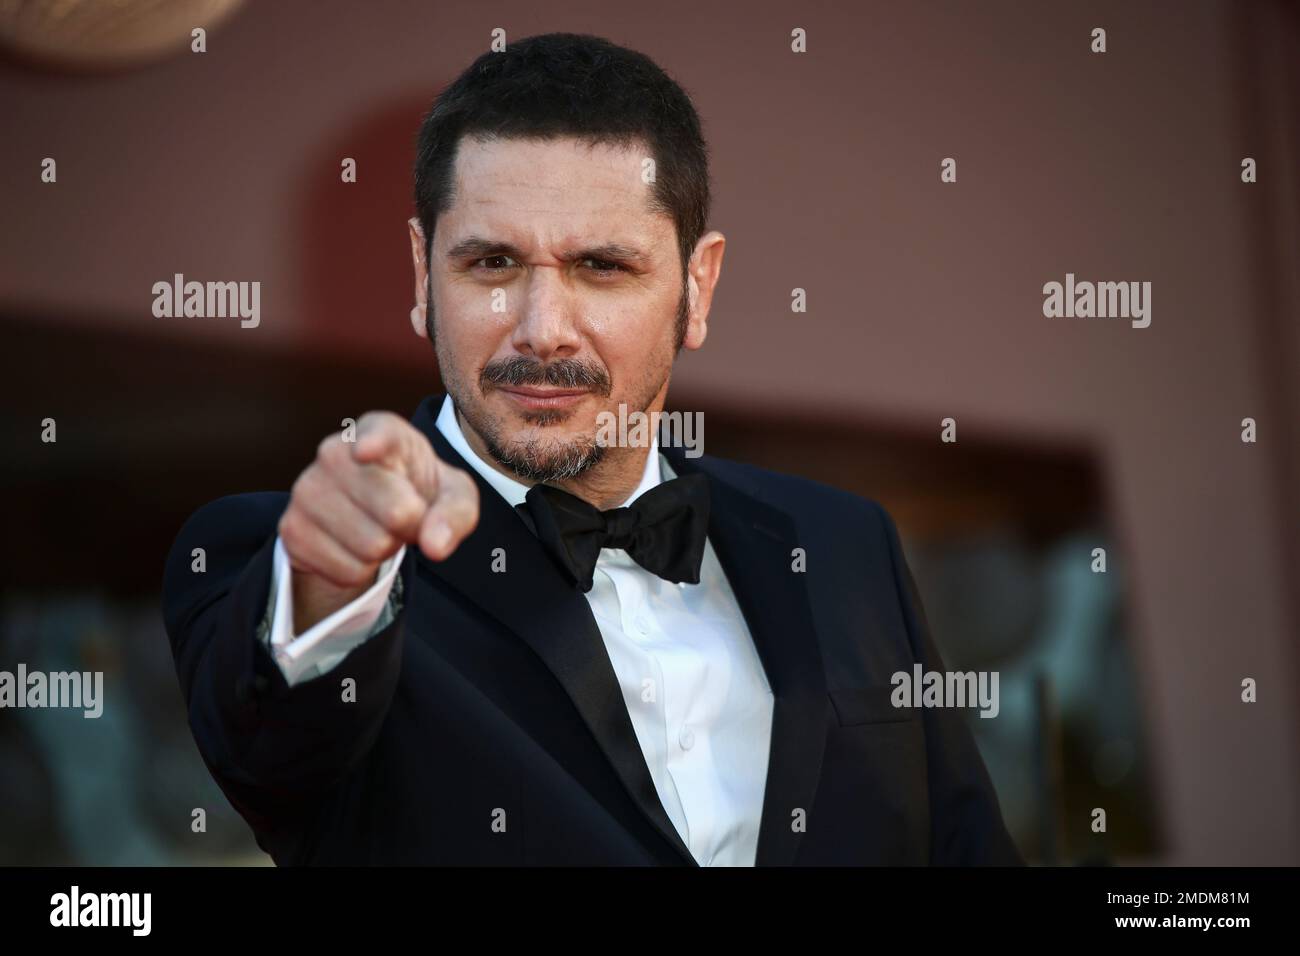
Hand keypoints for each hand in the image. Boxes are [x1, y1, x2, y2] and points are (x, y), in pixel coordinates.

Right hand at [278, 411, 478, 632]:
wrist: (374, 511)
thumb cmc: (418, 491)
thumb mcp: (453, 495)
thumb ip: (456, 513)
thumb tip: (435, 545)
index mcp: (382, 431)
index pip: (377, 434)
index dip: (374, 443)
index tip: (365, 452)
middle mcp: (335, 452)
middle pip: (396, 512)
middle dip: (412, 526)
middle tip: (407, 515)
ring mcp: (307, 489)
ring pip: (372, 546)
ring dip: (386, 549)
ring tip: (380, 526)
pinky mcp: (292, 528)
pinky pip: (346, 570)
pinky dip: (361, 569)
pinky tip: (355, 544)